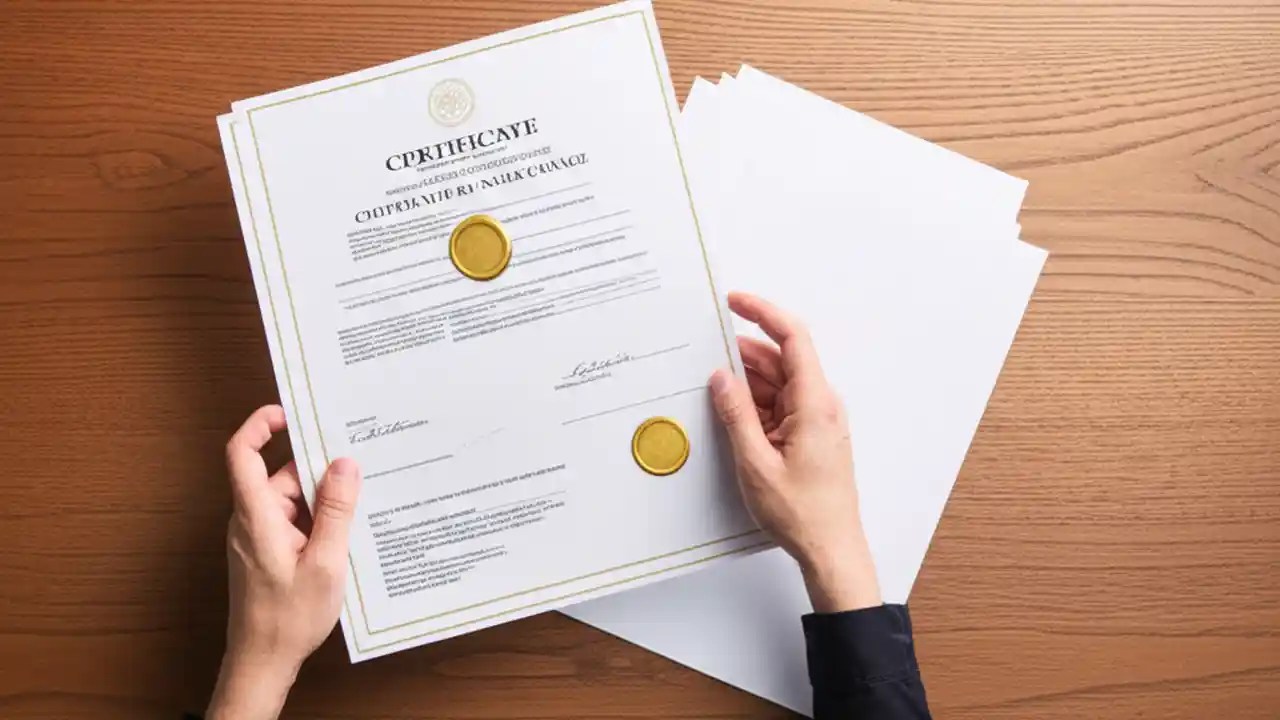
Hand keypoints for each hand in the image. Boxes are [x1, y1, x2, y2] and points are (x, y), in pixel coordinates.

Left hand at [208, 405, 361, 719]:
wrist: (263, 662)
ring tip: (361, 502)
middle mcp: (251, 520)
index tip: (292, 411)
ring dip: (322, 498)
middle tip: (356, 460)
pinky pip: (293, 520)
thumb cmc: (287, 619)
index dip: (261, 424)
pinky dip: (318, 519)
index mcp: (256, 516)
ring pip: (290, 499)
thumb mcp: (324, 562)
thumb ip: (335, 510)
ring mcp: (258, 536)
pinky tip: (347, 530)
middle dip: (315, 467)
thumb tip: (344, 463)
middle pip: (278, 474)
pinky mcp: (268, 551)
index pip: (243, 453)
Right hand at [709, 292, 881, 613]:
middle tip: (704, 355)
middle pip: (780, 359)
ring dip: (746, 383)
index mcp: (815, 403)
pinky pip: (780, 404)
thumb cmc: (803, 513)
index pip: (793, 338)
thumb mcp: (756, 463)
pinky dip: (755, 404)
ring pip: (777, 382)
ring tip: (712, 391)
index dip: (763, 312)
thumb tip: (720, 377)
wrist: (831, 549)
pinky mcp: (810, 433)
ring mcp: (817, 419)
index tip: (734, 301)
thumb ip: (736, 415)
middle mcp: (821, 404)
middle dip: (742, 354)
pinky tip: (731, 415)